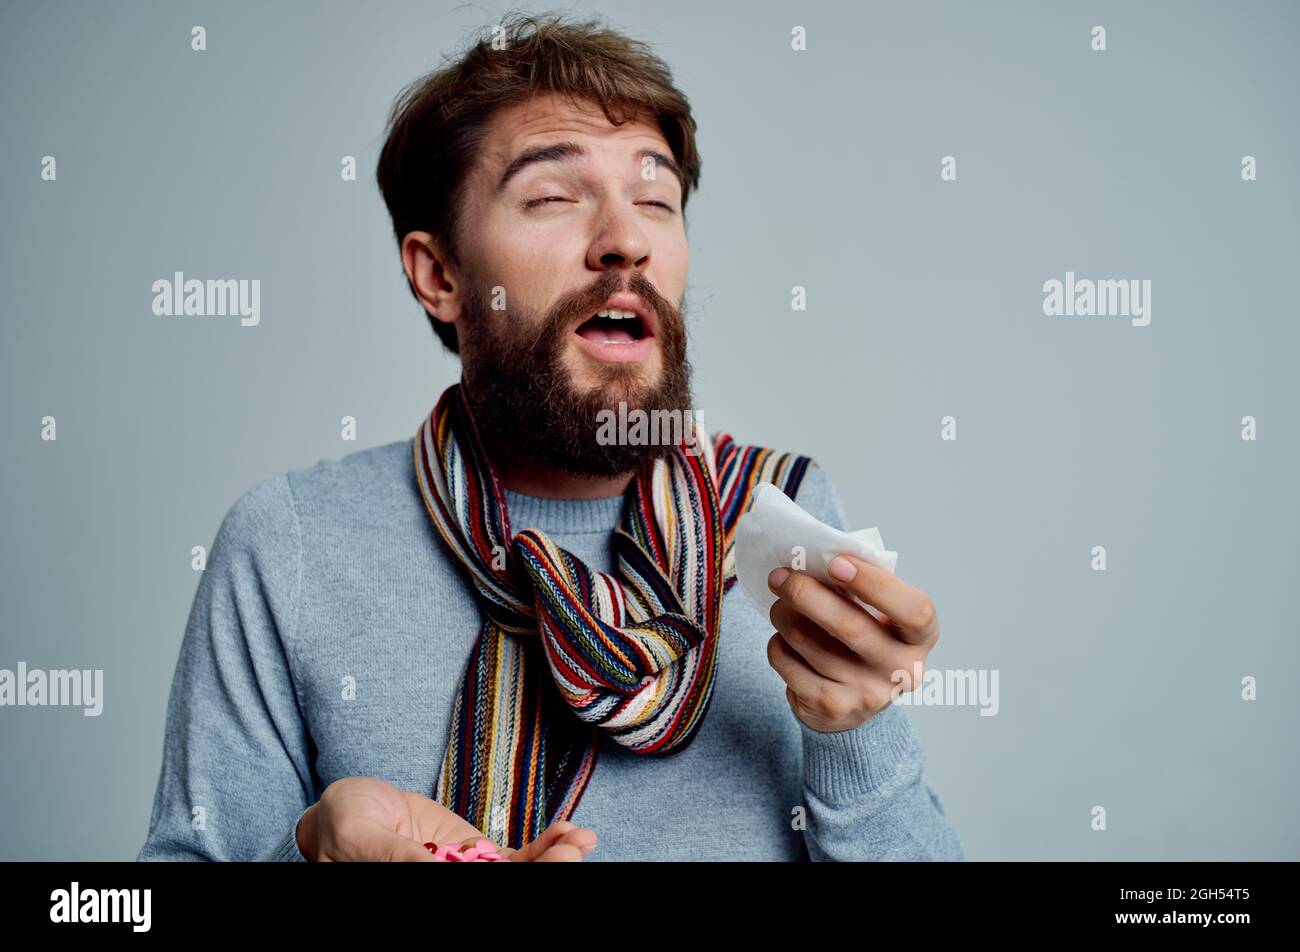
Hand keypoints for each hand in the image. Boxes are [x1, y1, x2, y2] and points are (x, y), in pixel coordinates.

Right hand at [296, 776, 596, 861]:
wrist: (348, 809)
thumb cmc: (342, 822)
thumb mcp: (361, 835)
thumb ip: (396, 856)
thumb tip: (431, 871)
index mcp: (419, 891)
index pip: (471, 897)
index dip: (511, 887)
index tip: (542, 868)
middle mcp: (449, 888)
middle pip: (507, 889)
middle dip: (545, 874)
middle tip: (574, 851)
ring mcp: (468, 875)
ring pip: (518, 877)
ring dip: (555, 861)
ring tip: (582, 839)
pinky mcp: (475, 857)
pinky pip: (515, 860)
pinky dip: (546, 849)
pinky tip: (571, 834)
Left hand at [766, 555, 939, 732]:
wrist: (853, 708)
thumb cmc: (865, 641)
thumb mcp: (879, 615)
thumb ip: (860, 588)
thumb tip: (813, 560)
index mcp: (920, 638)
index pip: (913, 610)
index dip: (873, 583)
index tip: (835, 563)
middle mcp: (900, 670)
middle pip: (850, 626)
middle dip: (806, 593)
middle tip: (780, 576)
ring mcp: (867, 694)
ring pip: (808, 641)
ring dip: (783, 615)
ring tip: (781, 605)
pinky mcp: (831, 708)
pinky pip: (788, 663)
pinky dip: (777, 643)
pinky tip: (784, 639)